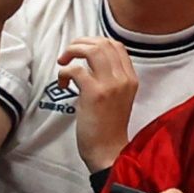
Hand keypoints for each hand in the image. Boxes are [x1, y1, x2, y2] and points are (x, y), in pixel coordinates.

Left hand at [56, 36, 135, 173]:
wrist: (109, 150)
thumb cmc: (107, 125)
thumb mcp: (116, 96)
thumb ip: (109, 78)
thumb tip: (89, 61)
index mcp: (131, 78)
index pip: (117, 46)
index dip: (95, 42)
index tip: (81, 51)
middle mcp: (124, 78)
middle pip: (103, 43)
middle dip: (80, 43)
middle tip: (67, 55)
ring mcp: (111, 85)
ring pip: (92, 50)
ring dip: (72, 51)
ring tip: (63, 63)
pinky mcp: (95, 94)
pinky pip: (75, 70)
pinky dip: (64, 72)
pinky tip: (62, 84)